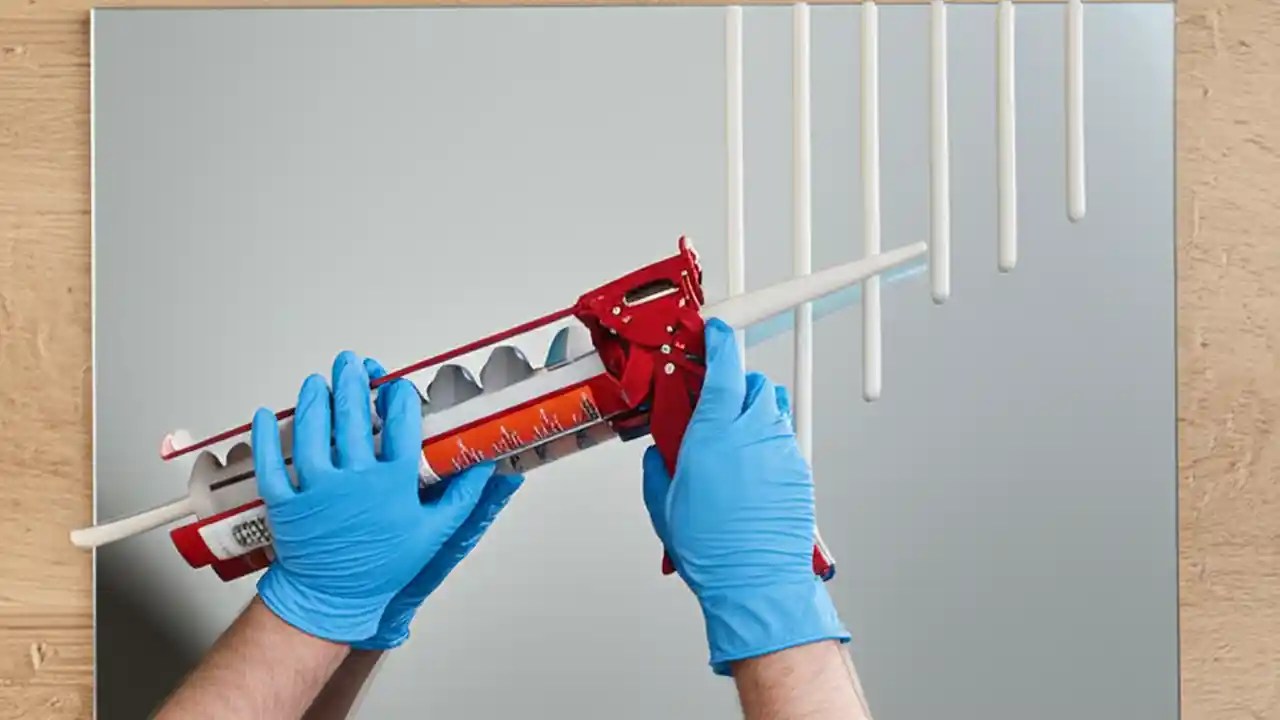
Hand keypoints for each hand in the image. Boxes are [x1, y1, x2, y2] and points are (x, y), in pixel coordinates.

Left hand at [252, 350, 498, 642]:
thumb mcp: (433, 532)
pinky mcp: (285, 501)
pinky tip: (266, 415)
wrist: (334, 597)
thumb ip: (460, 494)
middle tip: (350, 363)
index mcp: (393, 483)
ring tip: (318, 382)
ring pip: (313, 429)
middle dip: (351, 379)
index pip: (400, 422)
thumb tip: (484, 464)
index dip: (398, 395)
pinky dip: (266, 435)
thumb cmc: (383, 566)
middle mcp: (354, 481)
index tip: (396, 387)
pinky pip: (272, 461)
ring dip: (314, 398)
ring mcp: (316, 489)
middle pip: (352, 413)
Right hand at [642, 318, 849, 674]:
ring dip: (756, 410)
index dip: (720, 340)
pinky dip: (769, 443)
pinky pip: (785, 441)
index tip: (714, 332)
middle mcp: (753, 431)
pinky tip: (753, 470)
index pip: (724, 363)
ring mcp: (781, 450)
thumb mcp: (663, 503)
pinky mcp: (799, 471)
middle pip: (754, 382)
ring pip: (774, 409)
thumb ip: (658, 469)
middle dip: (737, 382)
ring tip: (736, 436)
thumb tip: (657, 457)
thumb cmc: (713, 547)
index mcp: (715, 430)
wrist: (756, 580)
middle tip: (717, 399)